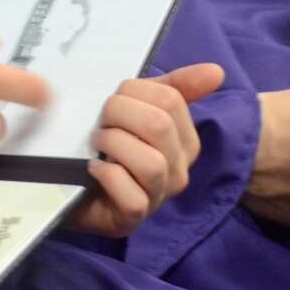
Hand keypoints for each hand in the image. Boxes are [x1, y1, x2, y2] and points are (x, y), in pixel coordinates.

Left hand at [69, 63, 224, 237]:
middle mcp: (179, 170)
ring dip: (114, 144)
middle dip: (119, 112)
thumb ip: (174, 87)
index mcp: (186, 140)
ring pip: (151, 164)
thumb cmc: (111, 139)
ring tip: (98, 144)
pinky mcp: (133, 217)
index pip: (171, 100)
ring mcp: (158, 196)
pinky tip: (94, 169)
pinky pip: (133, 198)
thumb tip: (218, 71)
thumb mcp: (139, 105)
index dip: (133, 91)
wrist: (72, 181)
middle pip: (159, 126)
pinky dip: (108, 177)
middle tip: (101, 120)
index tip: (115, 98)